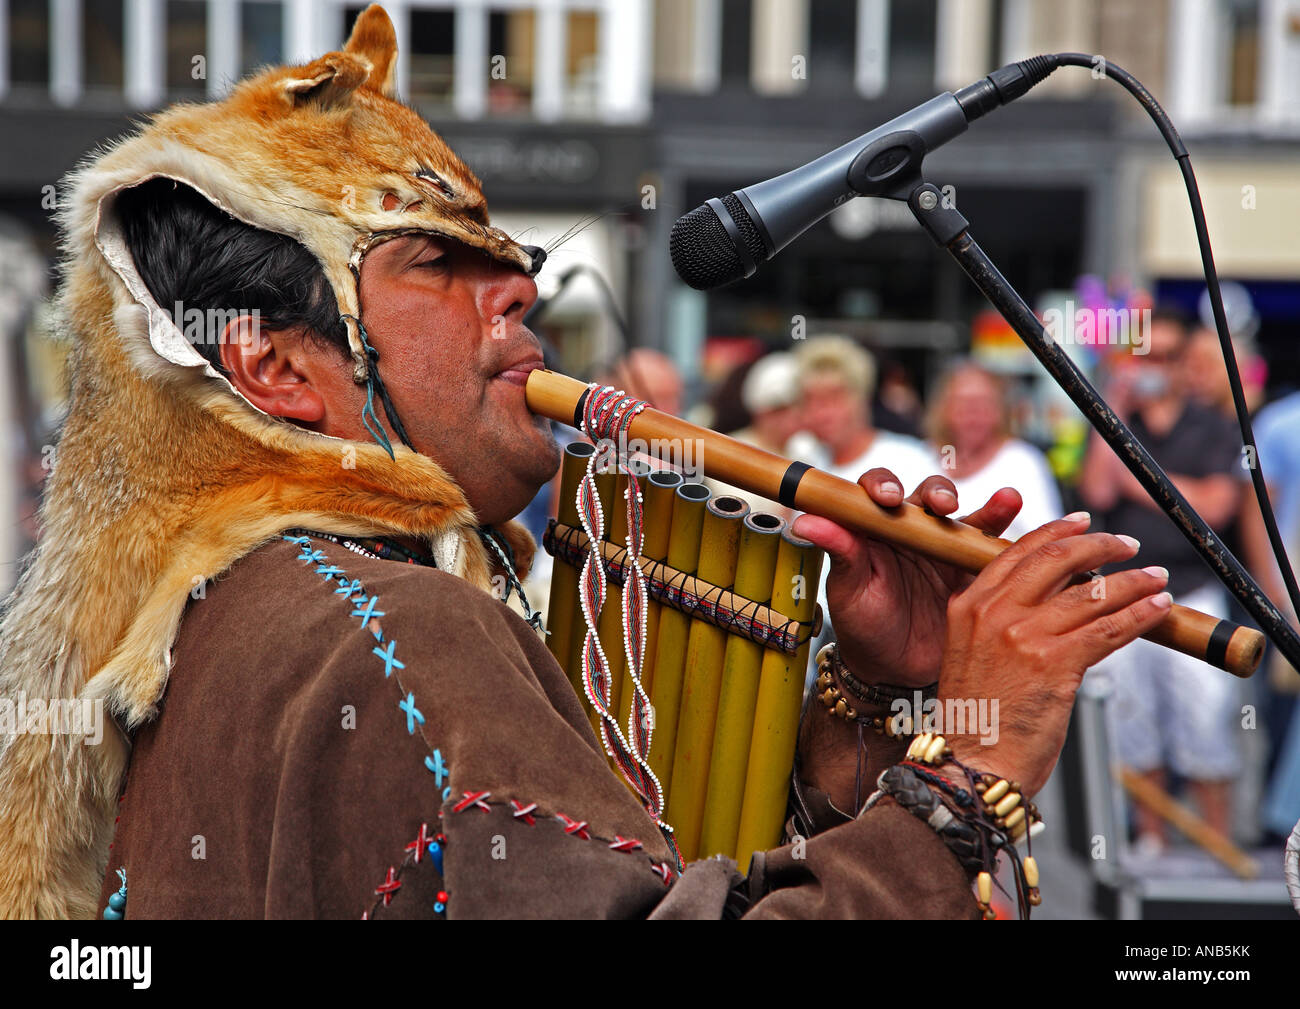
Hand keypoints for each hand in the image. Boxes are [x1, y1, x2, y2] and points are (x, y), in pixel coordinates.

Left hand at [792, 469, 1021, 687]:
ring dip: (983, 507)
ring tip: (1005, 501)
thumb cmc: (862, 625)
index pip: (876, 491)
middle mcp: (910, 530)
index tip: (885, 497)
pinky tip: (1016, 508)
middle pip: (926, 496)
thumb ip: (838, 552)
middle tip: (942, 506)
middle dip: (938, 494)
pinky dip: (1004, 526)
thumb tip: (805, 520)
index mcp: (874, 528)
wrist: (894, 670)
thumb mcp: (847, 590)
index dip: (882, 485)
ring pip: (963, 517)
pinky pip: (989, 545)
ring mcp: (943, 547)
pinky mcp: (970, 569)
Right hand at [936, 512, 1170, 796]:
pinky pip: (1108, 628)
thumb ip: (1000, 619)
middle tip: (1126, 545)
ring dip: (1133, 582)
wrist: (973, 764)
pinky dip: (1140, 615)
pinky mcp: (1054, 662)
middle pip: (1055, 559)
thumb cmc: (978, 719)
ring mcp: (1022, 635)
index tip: (1082, 523)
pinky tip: (1157, 608)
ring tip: (1155, 579)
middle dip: (1099, 545)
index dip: (1056, 531)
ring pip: (1090, 593)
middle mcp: (992, 613)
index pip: (1018, 551)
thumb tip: (1055, 594)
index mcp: (968, 604)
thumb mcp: (972, 653)